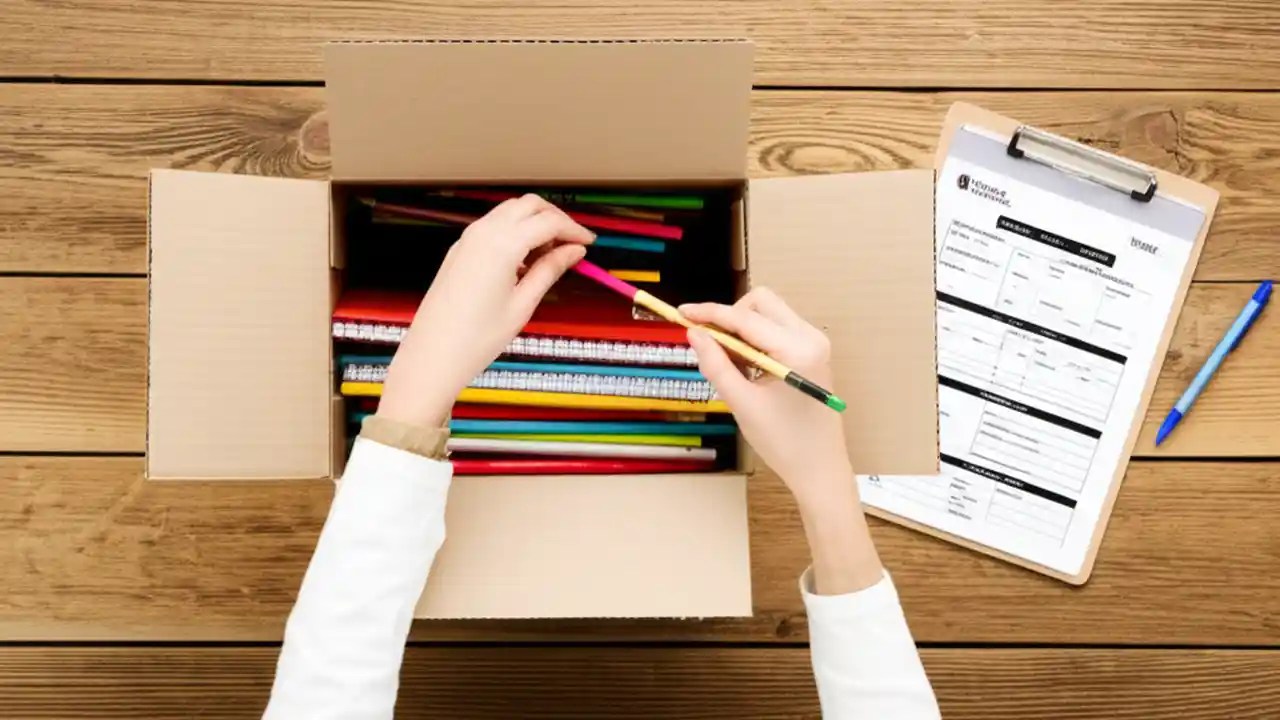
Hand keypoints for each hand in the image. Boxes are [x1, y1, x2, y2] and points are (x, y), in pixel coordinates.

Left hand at [377, 195, 593, 427]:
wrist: (433, 354)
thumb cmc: (475, 337)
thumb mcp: (523, 304)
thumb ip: (550, 270)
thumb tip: (573, 252)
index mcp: (502, 245)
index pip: (548, 221)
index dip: (574, 229)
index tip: (588, 243)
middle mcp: (483, 233)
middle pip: (529, 205)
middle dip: (555, 218)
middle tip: (572, 244)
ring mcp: (468, 240)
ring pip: (510, 212)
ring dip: (534, 223)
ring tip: (550, 254)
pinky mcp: (460, 250)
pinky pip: (493, 227)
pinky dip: (515, 232)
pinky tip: (525, 259)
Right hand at [681, 288, 882, 593]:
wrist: (820, 468)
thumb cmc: (785, 443)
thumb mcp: (742, 404)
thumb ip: (716, 365)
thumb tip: (695, 334)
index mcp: (797, 351)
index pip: (746, 318)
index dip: (710, 313)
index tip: (683, 313)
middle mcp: (811, 338)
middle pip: (761, 302)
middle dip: (730, 316)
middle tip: (709, 342)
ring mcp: (815, 343)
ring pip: (769, 313)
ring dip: (742, 328)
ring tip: (728, 363)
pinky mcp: (813, 352)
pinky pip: (778, 329)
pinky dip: (755, 339)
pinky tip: (746, 367)